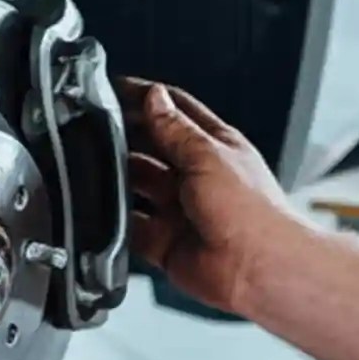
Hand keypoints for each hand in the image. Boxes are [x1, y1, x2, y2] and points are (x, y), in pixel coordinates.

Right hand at [118, 77, 306, 312]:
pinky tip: (109, 213)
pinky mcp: (165, 242)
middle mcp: (196, 177)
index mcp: (214, 147)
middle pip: (151, 148)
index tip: (117, 90)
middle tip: (99, 131)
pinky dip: (117, 223)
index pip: (175, 112)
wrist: (258, 269)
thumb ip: (175, 129)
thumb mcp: (208, 156)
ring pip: (137, 187)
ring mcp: (179, 210)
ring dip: (119, 181)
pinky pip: (131, 228)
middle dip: (126, 139)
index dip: (147, 99)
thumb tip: (154, 98)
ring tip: (100, 171)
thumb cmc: (252, 213)